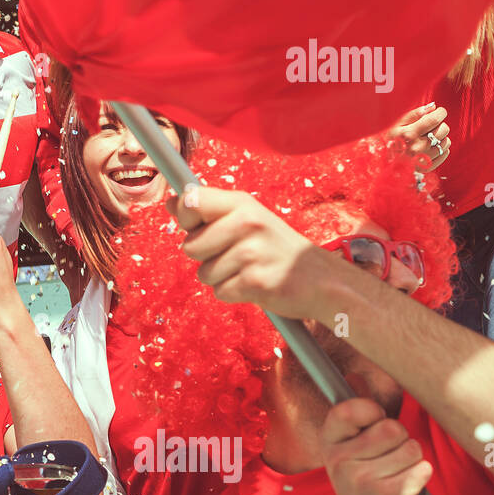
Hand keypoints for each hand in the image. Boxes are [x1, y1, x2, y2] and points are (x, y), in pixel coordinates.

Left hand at [167, 185, 334, 319]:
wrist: (322, 279)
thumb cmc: (277, 248)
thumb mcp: (247, 218)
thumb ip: (210, 210)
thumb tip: (172, 202)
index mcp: (242, 204)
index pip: (191, 201)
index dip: (185, 217)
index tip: (197, 225)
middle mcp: (246, 223)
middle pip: (190, 246)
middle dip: (205, 257)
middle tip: (234, 254)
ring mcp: (251, 253)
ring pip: (204, 273)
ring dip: (221, 277)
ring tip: (248, 269)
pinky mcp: (255, 282)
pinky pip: (220, 292)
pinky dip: (233, 293)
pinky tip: (255, 284)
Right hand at [321, 397, 432, 494]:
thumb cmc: (363, 485)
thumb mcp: (348, 451)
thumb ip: (356, 417)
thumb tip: (355, 376)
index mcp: (329, 443)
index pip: (349, 408)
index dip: (372, 412)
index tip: (372, 426)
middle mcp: (340, 459)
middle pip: (392, 427)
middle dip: (400, 441)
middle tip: (388, 460)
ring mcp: (362, 479)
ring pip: (411, 449)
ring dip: (412, 463)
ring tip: (395, 477)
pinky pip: (422, 470)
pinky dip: (420, 478)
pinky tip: (403, 491)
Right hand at [389, 103, 449, 172]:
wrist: (378, 163)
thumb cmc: (386, 141)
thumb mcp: (395, 124)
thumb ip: (414, 114)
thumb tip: (433, 107)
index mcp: (408, 134)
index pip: (434, 119)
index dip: (440, 113)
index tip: (439, 111)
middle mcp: (417, 147)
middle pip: (443, 130)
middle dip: (440, 124)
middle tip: (431, 126)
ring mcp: (422, 159)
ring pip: (446, 142)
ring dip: (441, 137)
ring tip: (429, 137)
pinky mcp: (426, 168)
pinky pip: (444, 154)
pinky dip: (441, 149)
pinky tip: (431, 147)